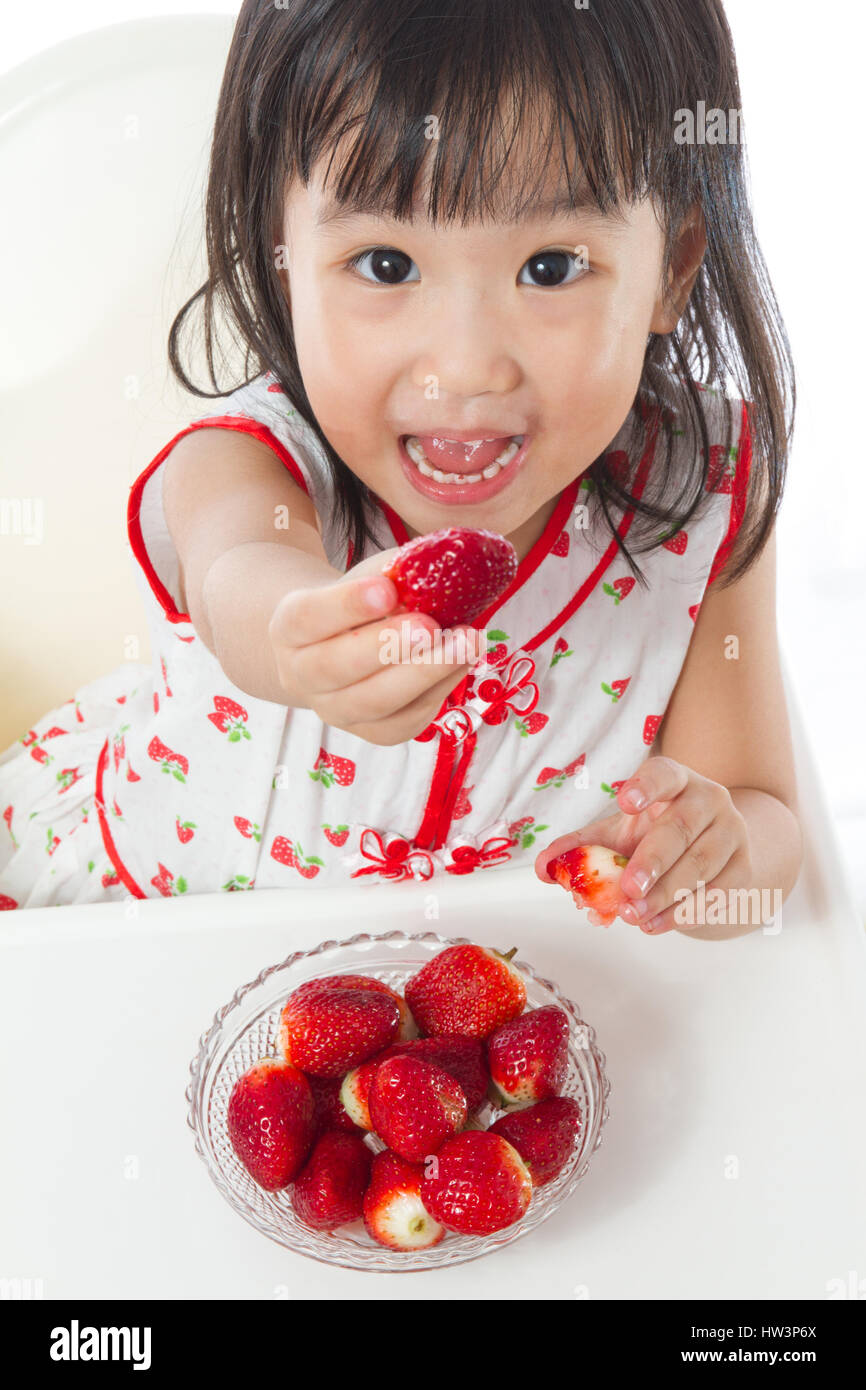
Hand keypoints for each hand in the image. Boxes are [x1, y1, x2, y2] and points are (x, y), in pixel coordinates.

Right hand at [268, 550, 485, 744]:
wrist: (344, 647)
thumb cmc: (358, 605)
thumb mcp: (365, 580)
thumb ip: (392, 573)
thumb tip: (436, 568)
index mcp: (289, 628)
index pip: (309, 617)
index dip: (347, 604)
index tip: (388, 589)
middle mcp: (301, 675)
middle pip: (337, 667)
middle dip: (388, 646)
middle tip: (431, 626)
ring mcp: (334, 710)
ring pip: (375, 702)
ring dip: (425, 673)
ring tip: (466, 644)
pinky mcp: (371, 732)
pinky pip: (404, 720)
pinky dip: (438, 691)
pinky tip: (462, 662)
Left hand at [535, 755, 752, 933]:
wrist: (713, 848)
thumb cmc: (657, 834)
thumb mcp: (619, 833)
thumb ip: (580, 847)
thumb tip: (544, 867)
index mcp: (674, 780)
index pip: (663, 773)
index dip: (646, 786)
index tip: (625, 801)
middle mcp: (708, 799)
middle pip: (682, 827)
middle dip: (654, 860)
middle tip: (628, 888)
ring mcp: (731, 832)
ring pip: (702, 864)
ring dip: (667, 895)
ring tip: (635, 916)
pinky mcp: (744, 866)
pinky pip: (720, 892)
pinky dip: (687, 912)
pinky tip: (659, 923)